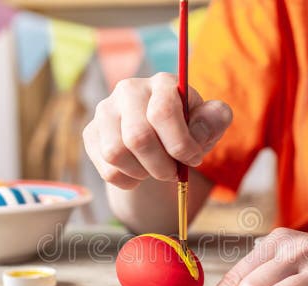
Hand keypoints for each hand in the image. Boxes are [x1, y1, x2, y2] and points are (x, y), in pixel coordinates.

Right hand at [83, 73, 232, 188]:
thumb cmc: (187, 129)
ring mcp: (105, 111)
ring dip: (143, 173)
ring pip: (116, 154)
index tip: (193, 159)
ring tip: (155, 170)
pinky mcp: (91, 133)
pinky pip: (107, 169)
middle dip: (161, 166)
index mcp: (162, 83)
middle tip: (173, 173)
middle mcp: (129, 90)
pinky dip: (127, 181)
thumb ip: (215, 120)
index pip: (162, 113)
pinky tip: (138, 172)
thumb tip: (198, 130)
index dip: (180, 144)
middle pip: (137, 137)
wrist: (159, 141)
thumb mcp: (209, 123)